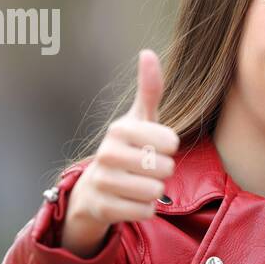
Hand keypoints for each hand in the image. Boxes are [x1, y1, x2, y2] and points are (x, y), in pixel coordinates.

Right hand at [61, 50, 179, 256]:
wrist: (94, 188)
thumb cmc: (126, 148)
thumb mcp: (139, 119)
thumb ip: (149, 89)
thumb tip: (148, 52)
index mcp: (119, 129)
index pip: (170, 142)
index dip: (170, 148)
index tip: (156, 147)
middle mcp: (107, 153)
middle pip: (165, 168)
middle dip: (163, 172)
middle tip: (146, 168)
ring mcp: (103, 181)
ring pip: (156, 191)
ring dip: (154, 191)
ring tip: (138, 183)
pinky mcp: (103, 208)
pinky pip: (145, 211)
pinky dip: (144, 209)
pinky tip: (130, 200)